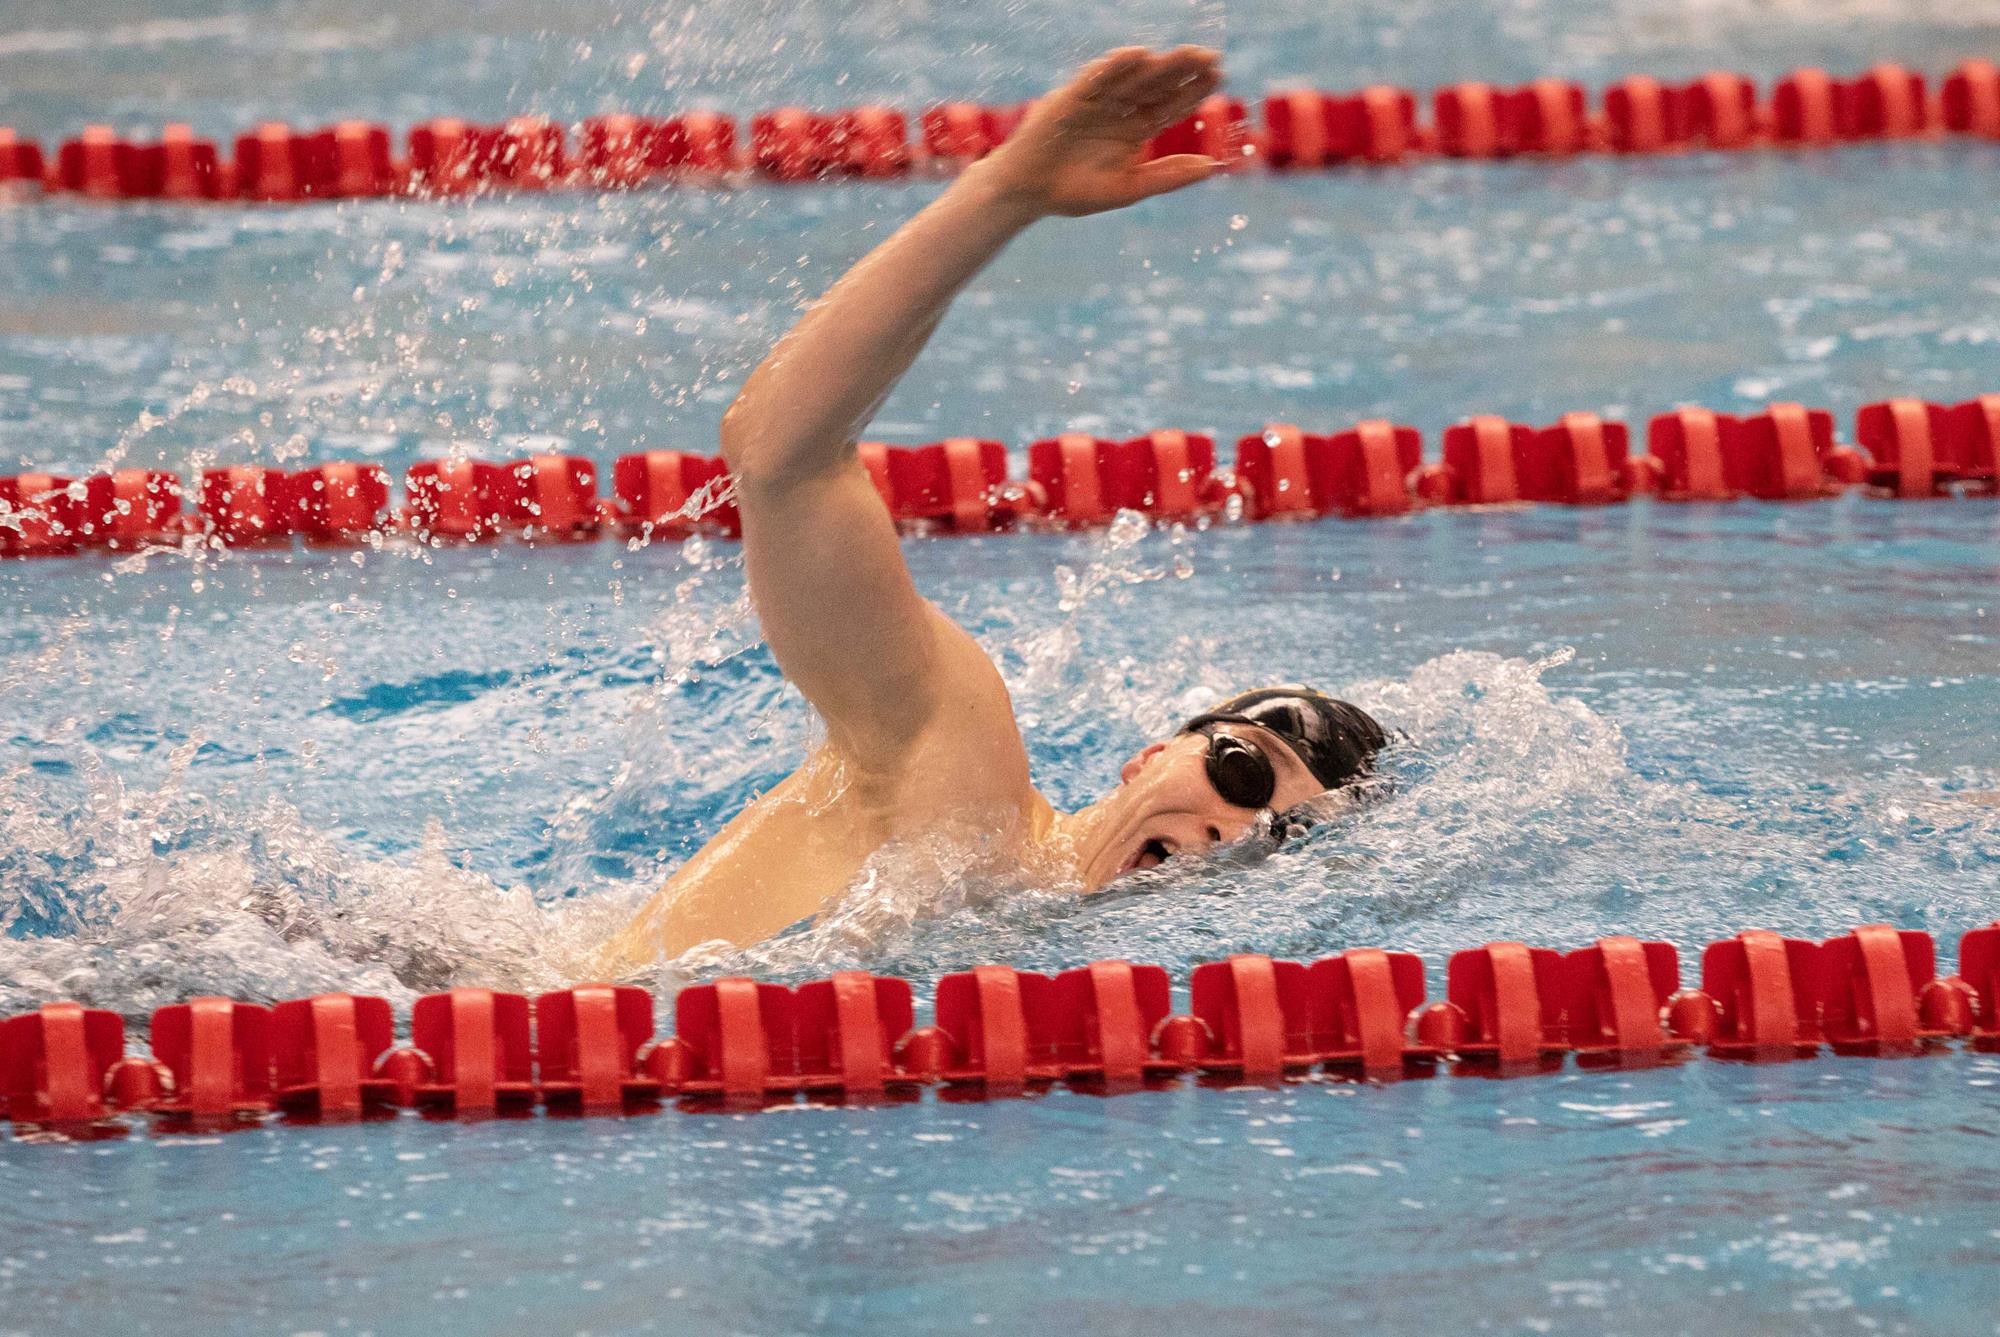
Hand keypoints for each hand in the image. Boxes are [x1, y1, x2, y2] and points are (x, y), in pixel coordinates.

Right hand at [980, 45, 1224, 217]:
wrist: (1027, 192)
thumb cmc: (1074, 192)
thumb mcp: (1127, 188)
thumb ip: (1166, 176)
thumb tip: (1211, 167)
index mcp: (1136, 129)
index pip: (1172, 104)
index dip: (1195, 90)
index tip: (1220, 75)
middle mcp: (1120, 109)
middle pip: (1158, 85)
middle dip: (1183, 70)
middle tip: (1212, 56)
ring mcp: (1097, 100)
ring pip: (1132, 78)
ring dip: (1158, 64)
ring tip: (1186, 53)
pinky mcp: (1071, 98)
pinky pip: (1095, 79)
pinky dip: (1113, 68)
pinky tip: (1136, 56)